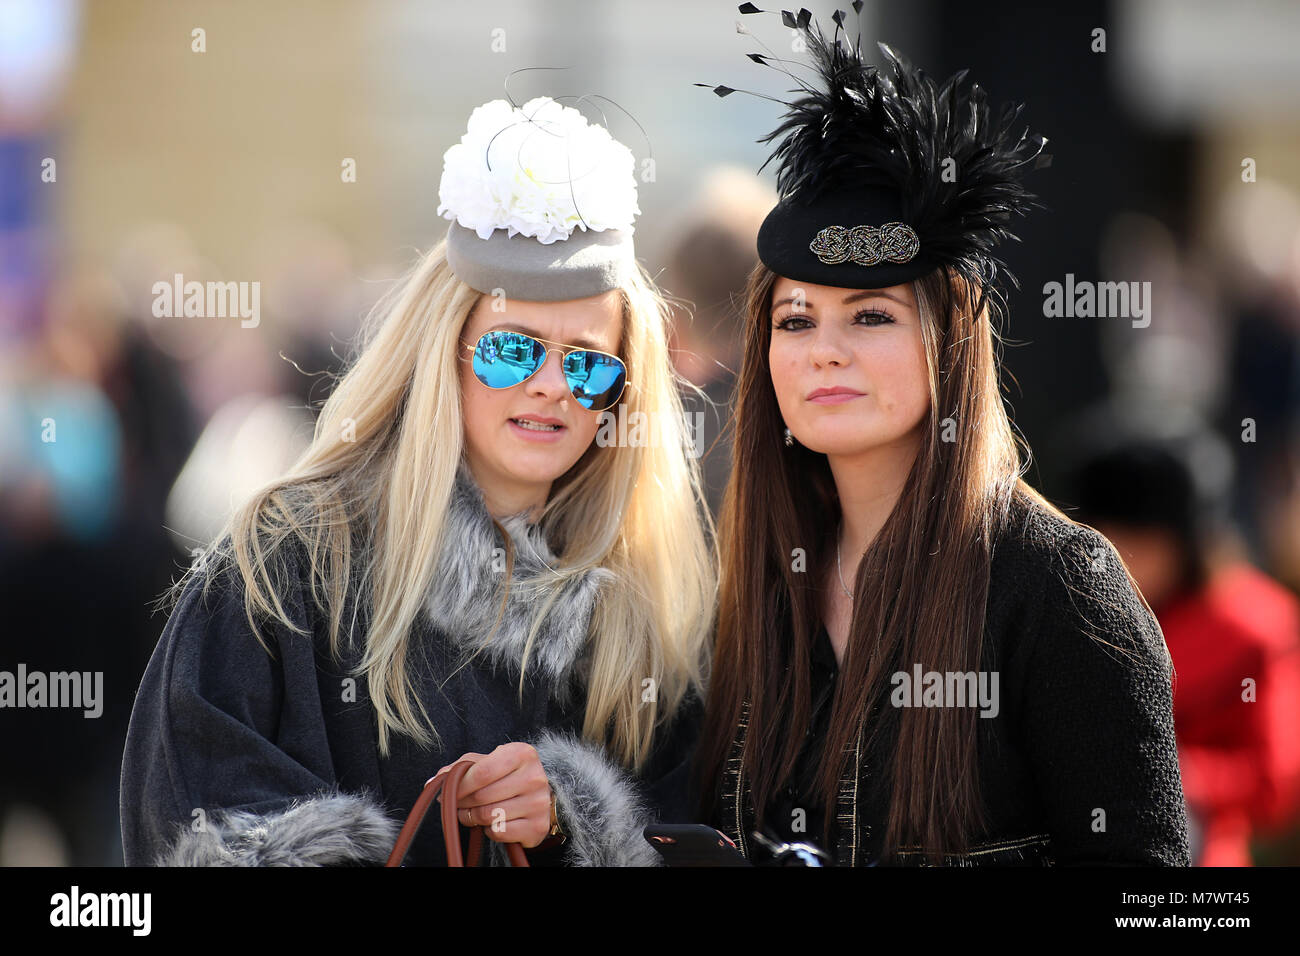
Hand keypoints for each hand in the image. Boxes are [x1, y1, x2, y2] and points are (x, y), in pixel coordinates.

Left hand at [434, 743, 553, 848]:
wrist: (542, 796)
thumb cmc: (509, 776)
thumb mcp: (489, 762)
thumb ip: (462, 767)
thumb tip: (433, 781)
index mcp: (522, 754)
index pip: (482, 772)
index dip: (460, 785)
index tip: (449, 792)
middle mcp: (534, 777)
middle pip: (483, 795)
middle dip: (463, 802)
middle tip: (459, 804)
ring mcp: (538, 803)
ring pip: (489, 815)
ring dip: (473, 817)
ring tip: (474, 812)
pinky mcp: (537, 826)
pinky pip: (500, 832)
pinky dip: (490, 830)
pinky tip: (494, 821)